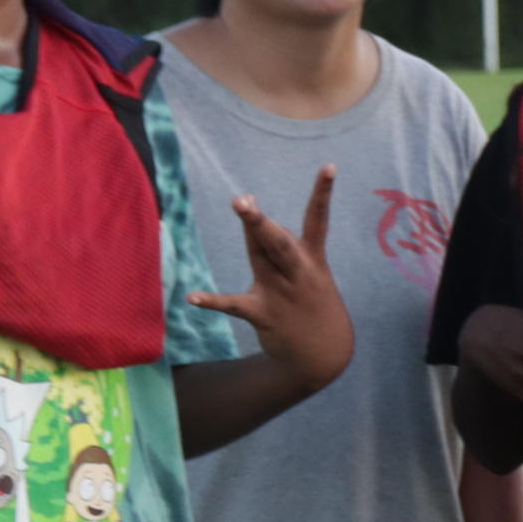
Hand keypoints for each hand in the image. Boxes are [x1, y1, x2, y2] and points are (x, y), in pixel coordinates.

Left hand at [190, 170, 349, 384]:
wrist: (325, 356)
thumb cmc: (313, 306)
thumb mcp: (308, 275)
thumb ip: (278, 247)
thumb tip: (255, 223)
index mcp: (312, 260)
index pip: (318, 220)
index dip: (323, 192)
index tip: (328, 166)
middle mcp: (299, 272)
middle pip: (279, 240)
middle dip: (261, 219)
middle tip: (244, 199)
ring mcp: (282, 293)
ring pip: (263, 258)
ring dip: (252, 234)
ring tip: (242, 206)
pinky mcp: (266, 315)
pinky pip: (236, 305)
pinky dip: (214, 301)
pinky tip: (194, 298)